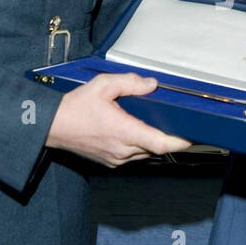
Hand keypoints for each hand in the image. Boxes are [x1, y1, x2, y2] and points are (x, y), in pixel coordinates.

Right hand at [45, 72, 190, 167]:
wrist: (52, 126)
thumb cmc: (75, 107)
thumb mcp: (102, 85)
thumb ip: (130, 82)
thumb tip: (152, 84)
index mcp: (124, 132)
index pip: (161, 143)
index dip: (180, 141)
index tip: (193, 136)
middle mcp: (123, 150)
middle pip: (156, 147)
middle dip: (166, 136)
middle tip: (175, 121)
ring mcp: (116, 158)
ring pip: (145, 152)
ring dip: (150, 140)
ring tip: (151, 123)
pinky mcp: (110, 162)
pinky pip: (132, 155)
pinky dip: (137, 145)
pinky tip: (132, 131)